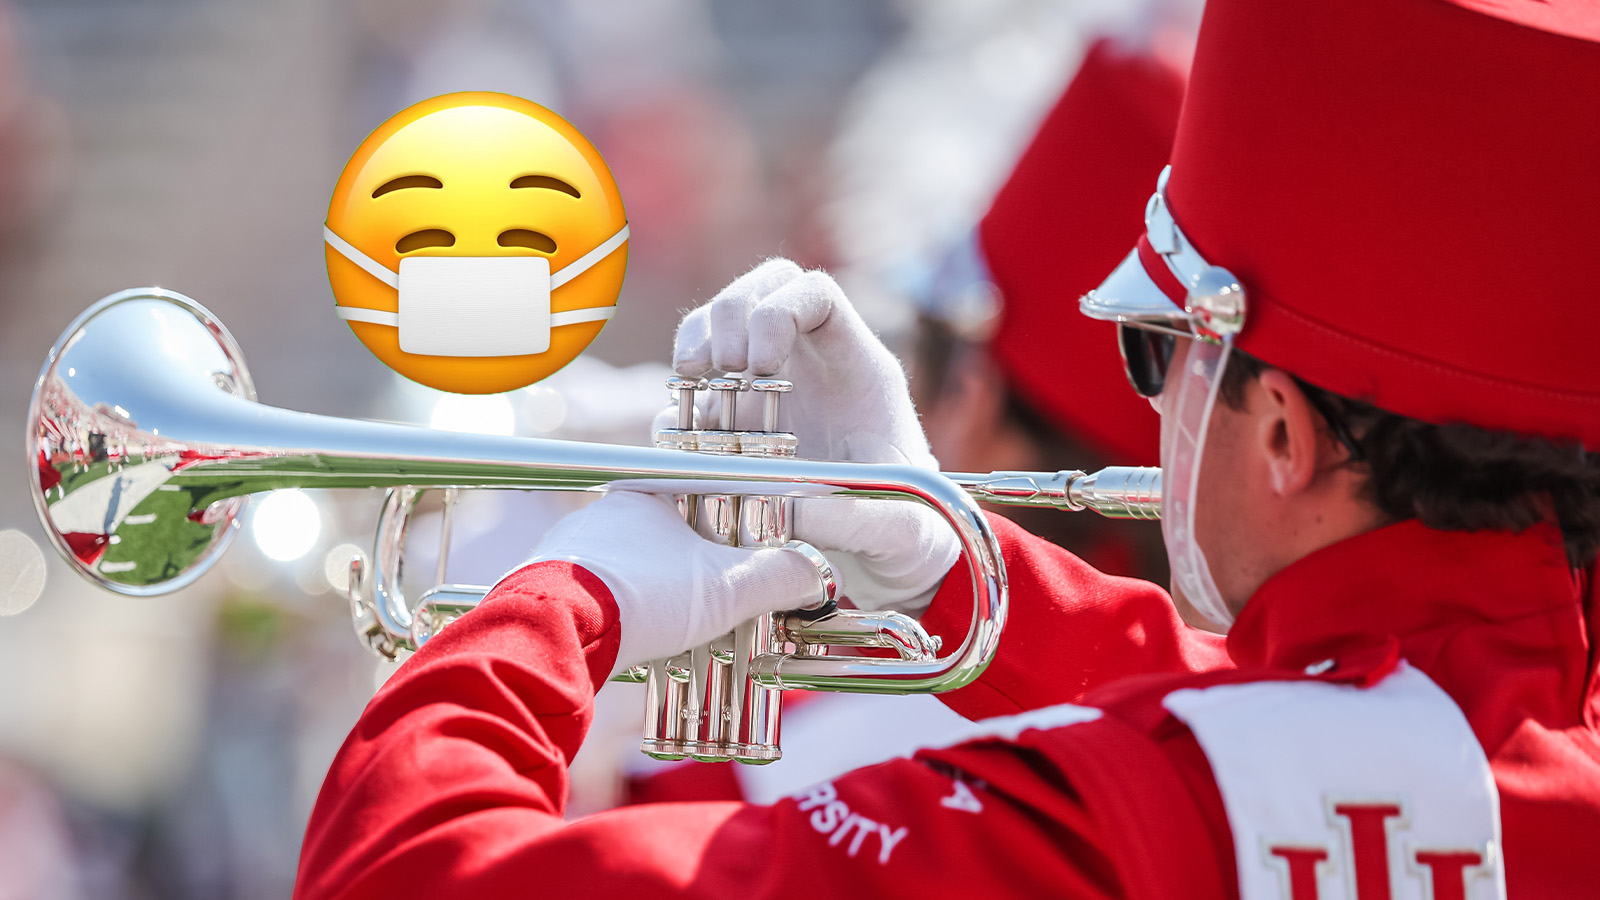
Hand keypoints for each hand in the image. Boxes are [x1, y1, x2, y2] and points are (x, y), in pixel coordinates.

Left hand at [525, 491, 826, 672]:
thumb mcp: (727, 588)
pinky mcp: (542, 587)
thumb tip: (817, 575)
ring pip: (626, 569)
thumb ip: (777, 577)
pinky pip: (592, 596)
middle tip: (715, 605)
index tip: (747, 561)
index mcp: (648, 494)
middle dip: (691, 572)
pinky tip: (630, 642)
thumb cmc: (643, 596)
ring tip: (674, 633)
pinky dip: (615, 617)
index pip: (702, 498)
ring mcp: (566, 549)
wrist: (555, 631)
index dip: (731, 531)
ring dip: (652, 598)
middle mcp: (602, 512)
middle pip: (664, 539)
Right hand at [664, 258, 958, 613]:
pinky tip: (680, 428)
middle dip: (729, 314)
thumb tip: (788, 510)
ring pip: (720, 324)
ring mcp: (769, 385)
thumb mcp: (900, 527)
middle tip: (720, 368)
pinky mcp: (736, 419)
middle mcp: (810, 362)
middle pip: (761, 288)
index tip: (760, 364)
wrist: (887, 551)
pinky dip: (679, 396)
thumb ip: (857, 517)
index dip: (779, 308)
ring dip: (695, 342)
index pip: (816, 293)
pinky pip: (695, 385)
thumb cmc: (909, 527)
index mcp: (857, 364)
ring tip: (690, 382)